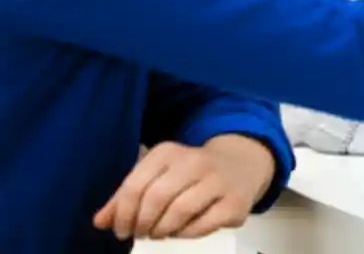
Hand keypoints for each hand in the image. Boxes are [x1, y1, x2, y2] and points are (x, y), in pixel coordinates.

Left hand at [93, 136, 273, 240]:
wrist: (240, 165)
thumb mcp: (157, 175)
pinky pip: (202, 225)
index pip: (135, 185)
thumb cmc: (188, 174)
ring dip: (162, 230)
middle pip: (156, 198)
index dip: (122, 213)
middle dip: (142, 223)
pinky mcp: (235, 202)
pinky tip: (181, 230)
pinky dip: (185, 234)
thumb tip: (100, 222)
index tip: (120, 229)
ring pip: (179, 212)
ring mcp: (218, 181)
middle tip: (140, 233)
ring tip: (159, 233)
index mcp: (168, 152)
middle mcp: (195, 161)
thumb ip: (127, 197)